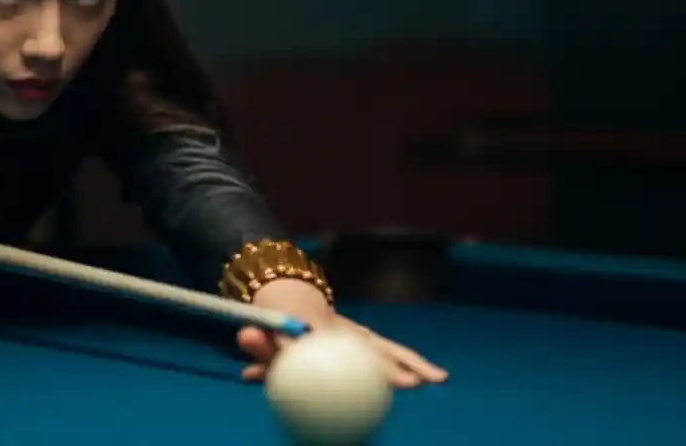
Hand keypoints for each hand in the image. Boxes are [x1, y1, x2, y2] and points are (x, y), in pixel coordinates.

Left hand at [236, 279, 447, 388]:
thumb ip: (259, 350)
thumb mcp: (265, 337)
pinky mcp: (366, 339)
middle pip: (373, 345)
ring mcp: (359, 333)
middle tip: (416, 382)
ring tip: (440, 378)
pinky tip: (433, 379)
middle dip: (394, 362)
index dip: (355, 360)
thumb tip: (245, 365)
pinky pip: (390, 351)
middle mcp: (345, 329)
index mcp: (320, 328)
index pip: (341, 346)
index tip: (373, 372)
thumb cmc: (277, 328)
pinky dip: (409, 362)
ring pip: (389, 346)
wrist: (291, 303)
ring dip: (413, 361)